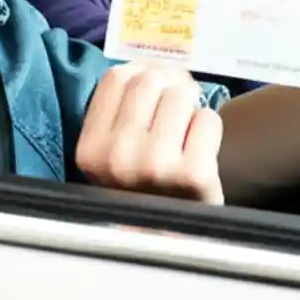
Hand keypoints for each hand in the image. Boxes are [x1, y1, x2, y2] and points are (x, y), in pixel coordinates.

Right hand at [75, 62, 223, 204]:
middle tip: (175, 109)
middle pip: (151, 81)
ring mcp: (157, 166)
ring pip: (182, 97)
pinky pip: (208, 119)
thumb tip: (155, 57)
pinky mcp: (194, 174)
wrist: (167, 241)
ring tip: (183, 135)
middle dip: (168, 88)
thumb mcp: (111, 154)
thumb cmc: (141, 189)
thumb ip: (120, 107)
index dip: (141, 73)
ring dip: (189, 110)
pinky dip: (208, 129)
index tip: (154, 87)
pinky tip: (198, 150)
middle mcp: (118, 157)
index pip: (117, 78)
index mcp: (90, 149)